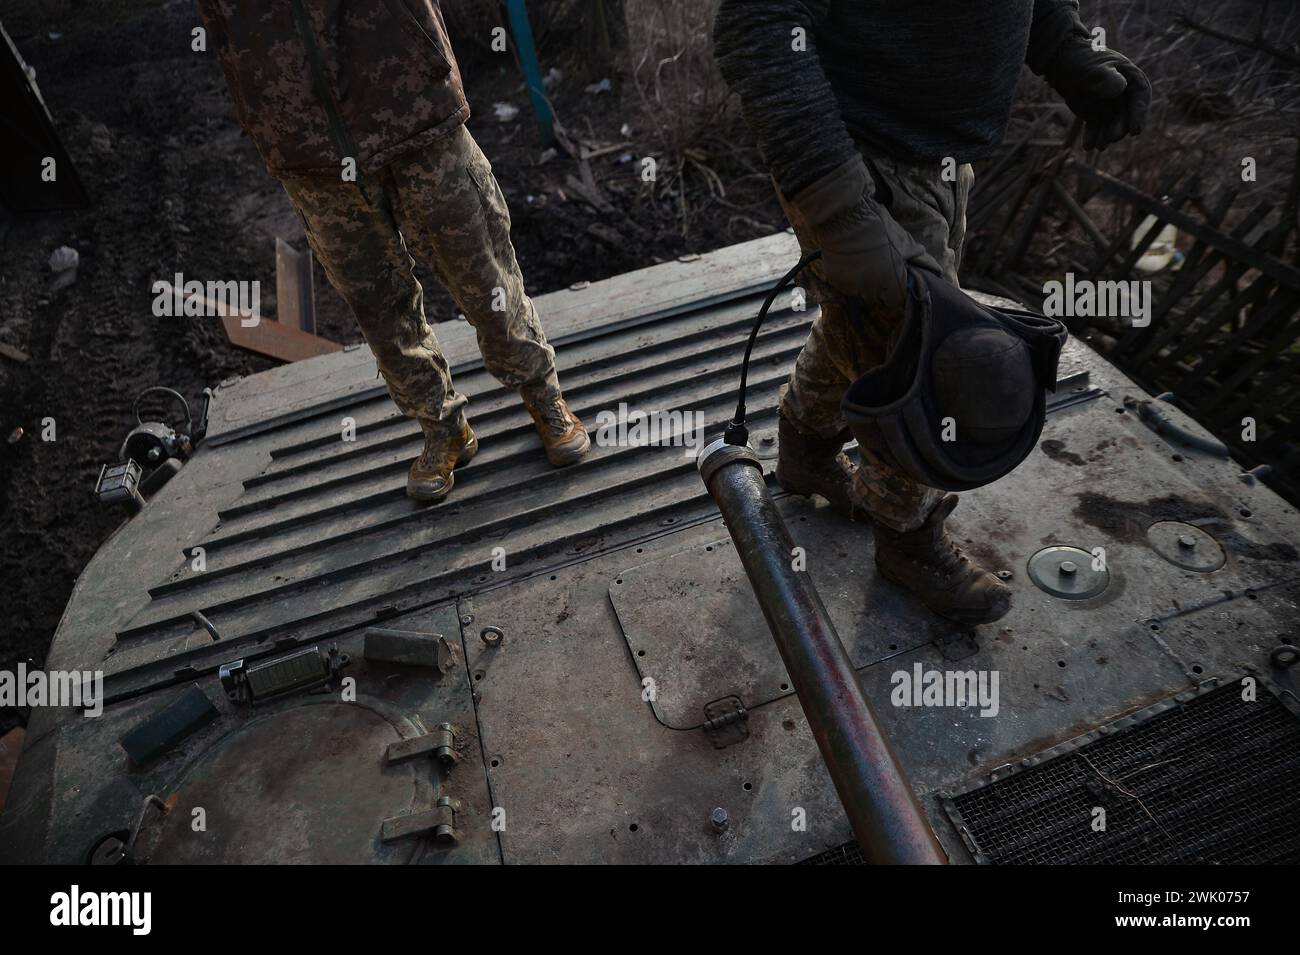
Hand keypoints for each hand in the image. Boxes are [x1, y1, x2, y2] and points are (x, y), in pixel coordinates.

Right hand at [786, 155, 921, 315]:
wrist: (845, 216)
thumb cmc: (879, 227)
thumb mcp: (905, 241)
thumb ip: (919, 259)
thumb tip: (935, 271)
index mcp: (891, 282)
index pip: (896, 300)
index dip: (896, 291)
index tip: (895, 281)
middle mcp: (871, 290)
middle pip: (877, 298)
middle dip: (880, 288)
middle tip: (879, 269)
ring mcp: (851, 286)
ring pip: (860, 293)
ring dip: (863, 284)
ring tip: (864, 264)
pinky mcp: (835, 280)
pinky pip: (845, 285)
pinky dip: (849, 278)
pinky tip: (851, 262)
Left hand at [1048, 38, 1150, 149]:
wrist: (1060, 62)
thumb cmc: (1081, 59)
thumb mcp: (1094, 67)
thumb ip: (1106, 78)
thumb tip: (1120, 89)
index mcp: (1129, 77)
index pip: (1140, 96)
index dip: (1139, 113)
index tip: (1135, 130)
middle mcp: (1122, 93)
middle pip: (1126, 114)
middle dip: (1120, 128)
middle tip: (1111, 139)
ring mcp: (1109, 104)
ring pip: (1111, 124)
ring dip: (1106, 137)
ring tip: (1098, 146)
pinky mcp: (1094, 113)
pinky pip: (1096, 128)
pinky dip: (1093, 137)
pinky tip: (1087, 147)